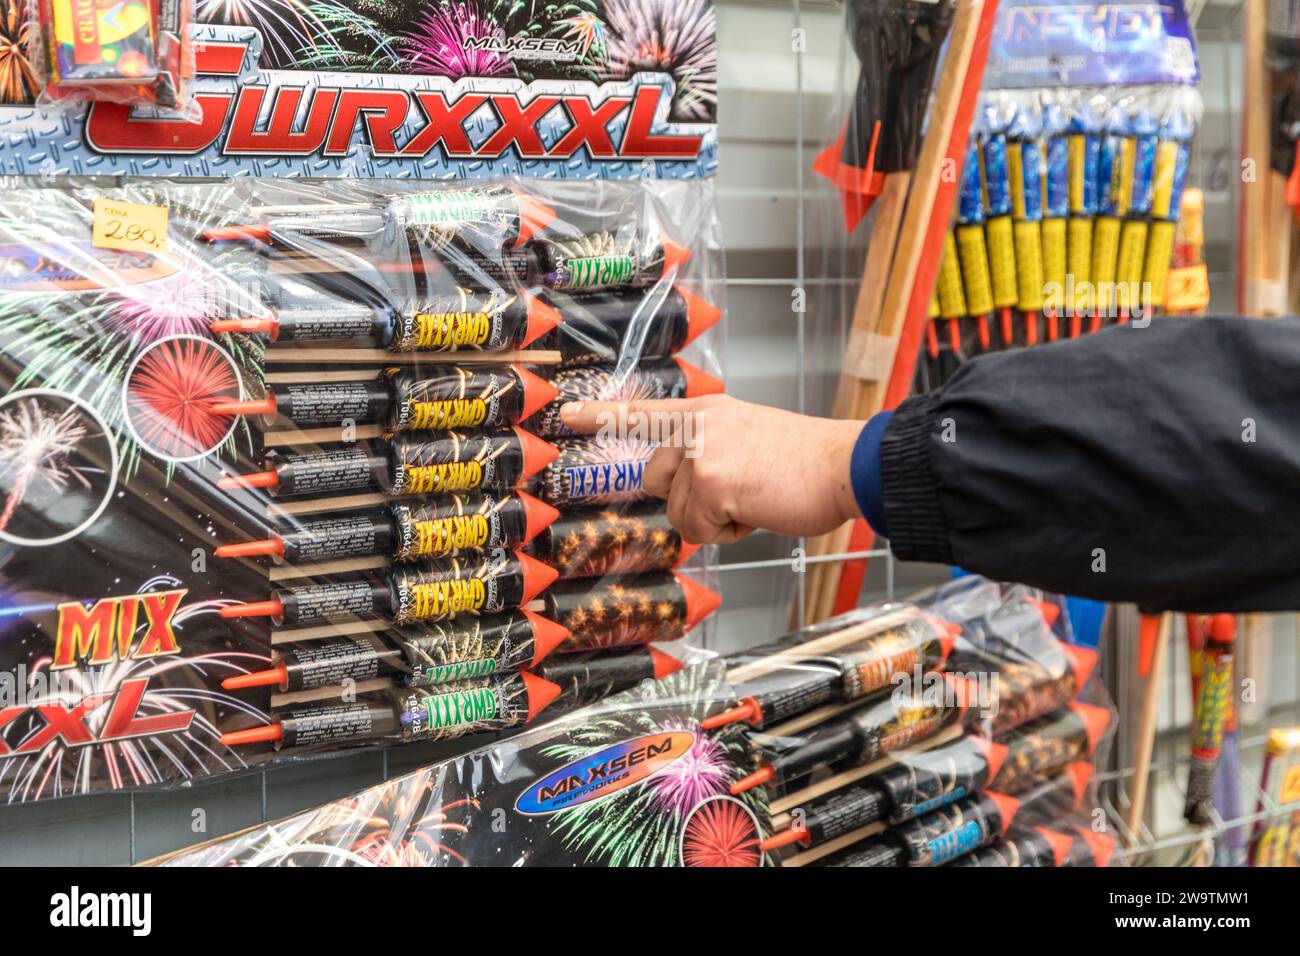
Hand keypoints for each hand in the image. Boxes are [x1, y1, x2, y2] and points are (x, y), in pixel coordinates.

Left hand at [558, 394, 865, 544]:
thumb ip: (709, 450)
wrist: (843, 465)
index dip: (600, 415)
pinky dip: (729, 532)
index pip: (642, 412)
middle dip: (690, 500)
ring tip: (754, 497)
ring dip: (714, 519)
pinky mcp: (712, 483)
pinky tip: (757, 509)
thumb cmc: (804, 461)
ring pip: (678, 512)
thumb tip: (687, 485)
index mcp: (705, 412)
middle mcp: (697, 427)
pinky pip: (699, 530)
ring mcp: (702, 454)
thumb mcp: (746, 438)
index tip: (565, 413)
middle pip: (655, 481)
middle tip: (737, 491)